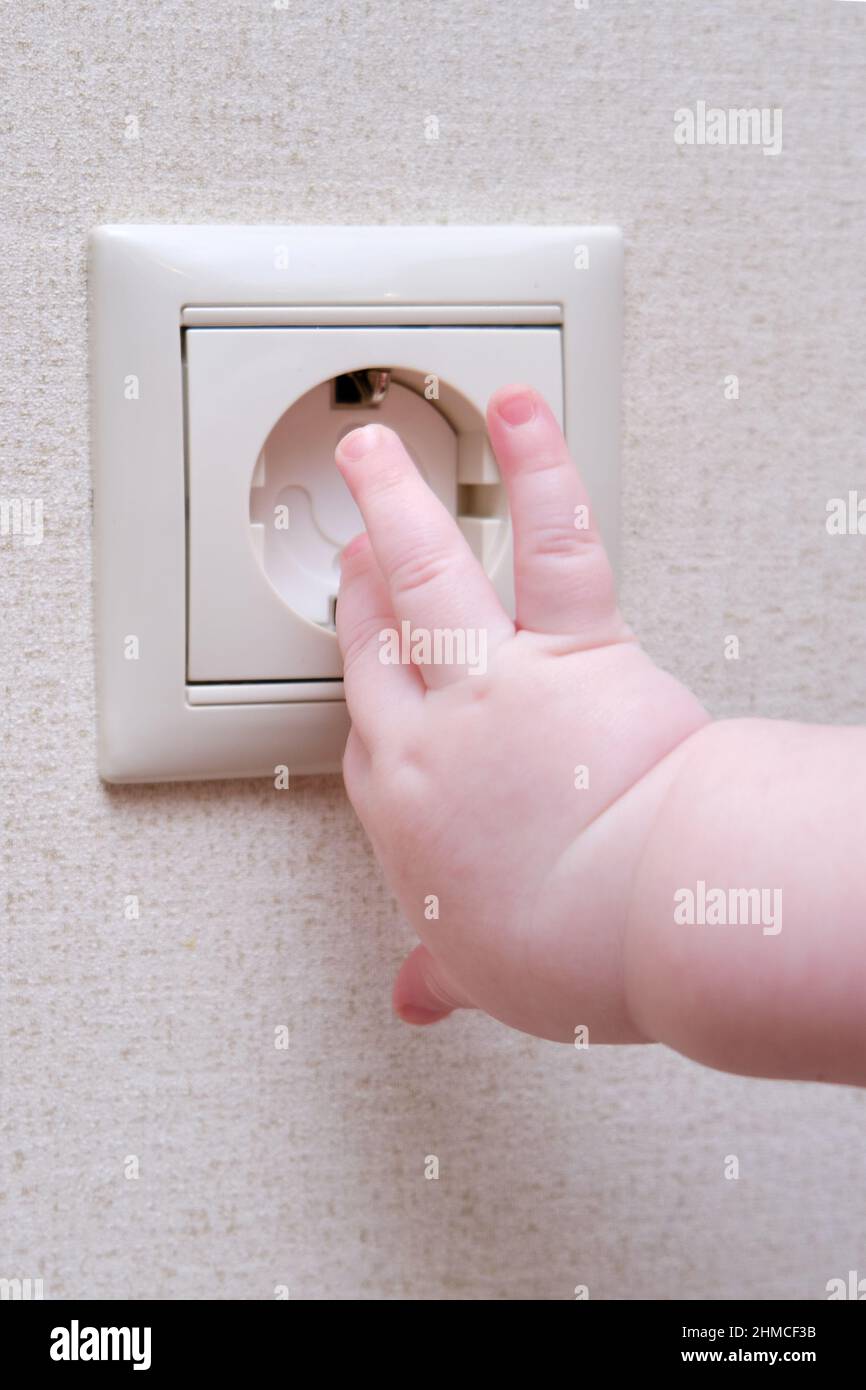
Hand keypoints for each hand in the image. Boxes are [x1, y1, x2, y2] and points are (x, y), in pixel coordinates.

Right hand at [334, 385, 708, 1042]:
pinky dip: (538, 469)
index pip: (364, 720)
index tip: (354, 639)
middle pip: (375, 638)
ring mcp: (497, 680)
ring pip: (431, 573)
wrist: (639, 914)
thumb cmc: (568, 948)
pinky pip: (553, 543)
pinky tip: (521, 414)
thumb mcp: (486, 973)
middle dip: (358, 579)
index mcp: (404, 805)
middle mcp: (434, 733)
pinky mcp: (575, 644)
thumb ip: (448, 968)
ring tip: (376, 445)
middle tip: (351, 536)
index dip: (356, 667)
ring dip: (398, 498)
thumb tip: (424, 997)